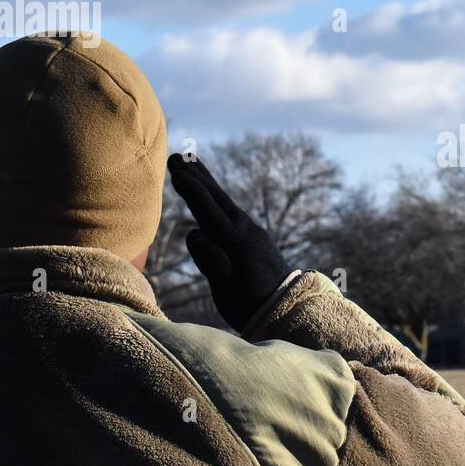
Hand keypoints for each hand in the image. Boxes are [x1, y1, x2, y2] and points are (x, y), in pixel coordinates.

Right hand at [167, 153, 292, 330]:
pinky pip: (230, 211)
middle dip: (196, 176)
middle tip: (176, 156)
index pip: (207, 209)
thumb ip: (210, 261)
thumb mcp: (227, 289)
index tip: (175, 170)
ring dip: (206, 183)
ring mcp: (252, 231)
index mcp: (235, 240)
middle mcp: (245, 229)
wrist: (289, 310)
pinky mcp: (255, 238)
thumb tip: (193, 233)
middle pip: (216, 197)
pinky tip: (212, 199)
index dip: (190, 189)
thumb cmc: (252, 305)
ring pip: (224, 201)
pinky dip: (216, 199)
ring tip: (192, 166)